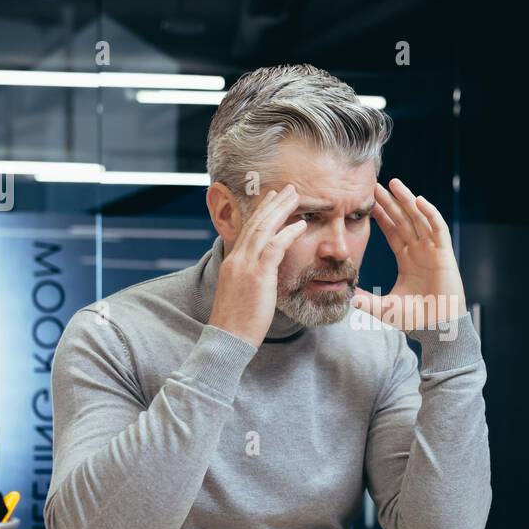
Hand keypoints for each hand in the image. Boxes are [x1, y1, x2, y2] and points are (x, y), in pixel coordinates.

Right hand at [208, 184, 307, 346]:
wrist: (227, 339)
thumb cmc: (237, 323)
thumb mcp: (241, 294)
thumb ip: (250, 279)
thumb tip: (262, 276)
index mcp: (233, 262)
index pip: (247, 229)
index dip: (261, 212)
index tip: (272, 199)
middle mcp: (237, 259)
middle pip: (256, 223)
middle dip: (273, 203)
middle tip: (288, 189)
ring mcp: (246, 266)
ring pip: (264, 228)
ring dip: (282, 210)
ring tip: (296, 196)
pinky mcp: (257, 276)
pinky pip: (275, 247)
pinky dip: (289, 233)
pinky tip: (302, 225)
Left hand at [353, 178, 466, 332]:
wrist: (437, 330)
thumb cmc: (415, 320)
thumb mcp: (384, 308)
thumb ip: (366, 301)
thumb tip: (346, 297)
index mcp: (407, 260)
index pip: (392, 232)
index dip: (381, 216)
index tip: (368, 202)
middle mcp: (420, 252)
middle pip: (404, 220)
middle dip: (390, 202)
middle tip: (376, 185)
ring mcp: (433, 251)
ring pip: (419, 219)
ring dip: (408, 201)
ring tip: (394, 184)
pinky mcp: (445, 255)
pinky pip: (438, 229)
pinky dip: (430, 214)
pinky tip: (418, 200)